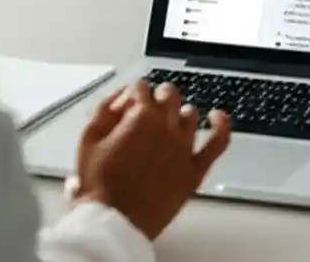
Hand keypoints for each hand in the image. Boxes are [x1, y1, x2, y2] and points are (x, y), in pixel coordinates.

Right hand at [74, 81, 230, 239]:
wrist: (114, 222)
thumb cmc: (99, 187)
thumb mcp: (88, 140)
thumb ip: (104, 111)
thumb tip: (119, 98)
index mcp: (140, 117)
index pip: (141, 88)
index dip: (129, 97)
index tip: (123, 108)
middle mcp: (166, 127)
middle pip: (168, 95)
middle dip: (155, 98)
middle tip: (146, 110)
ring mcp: (184, 147)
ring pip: (189, 114)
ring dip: (178, 113)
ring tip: (168, 121)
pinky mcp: (195, 170)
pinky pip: (218, 141)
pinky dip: (221, 125)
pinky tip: (217, 117)